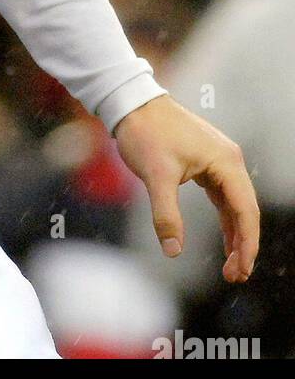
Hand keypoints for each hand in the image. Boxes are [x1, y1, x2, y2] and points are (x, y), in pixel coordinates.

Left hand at [114, 94, 258, 282]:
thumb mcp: (155, 176)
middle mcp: (229, 160)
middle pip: (246, 210)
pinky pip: (222, 196)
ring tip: (231, 266)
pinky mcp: (206, 161)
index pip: (245, 211)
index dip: (246, 245)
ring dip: (234, 234)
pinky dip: (224, 218)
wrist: (131, 102)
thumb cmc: (145, 133)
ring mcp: (219, 160)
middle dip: (243, 245)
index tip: (241, 271)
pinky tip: (224, 239)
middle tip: (235, 276)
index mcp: (226, 162)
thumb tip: (173, 250)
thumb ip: (166, 215)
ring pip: (235, 204)